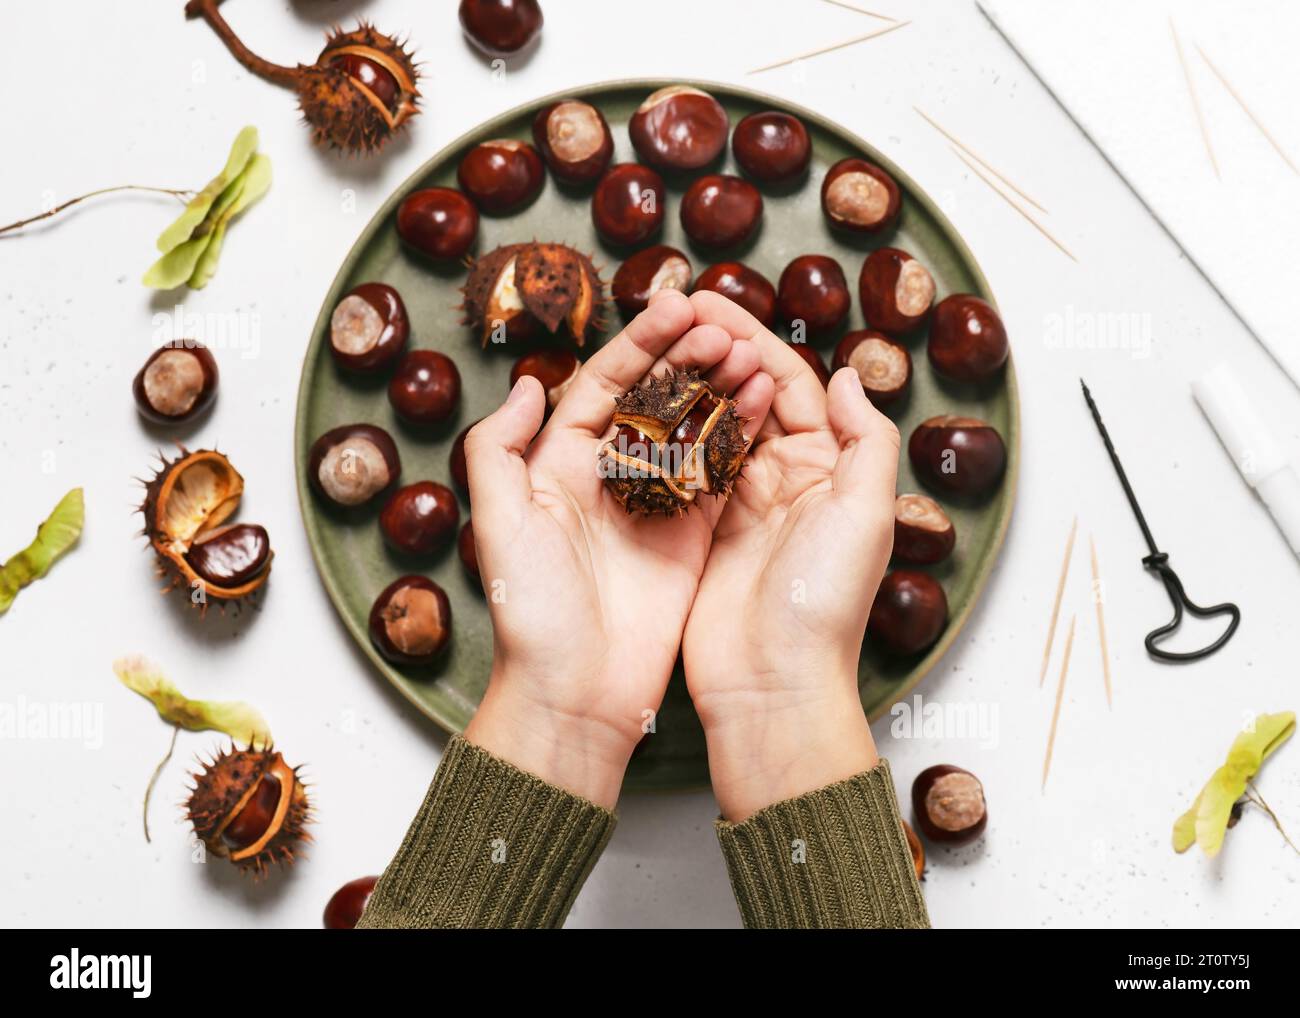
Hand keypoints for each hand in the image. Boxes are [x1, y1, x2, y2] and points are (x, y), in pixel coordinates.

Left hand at [463, 291, 773, 807]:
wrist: (577, 695)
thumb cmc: (532, 611)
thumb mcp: (500, 523)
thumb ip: (499, 449)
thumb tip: (527, 385)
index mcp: (559, 464)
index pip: (604, 385)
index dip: (641, 343)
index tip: (679, 307)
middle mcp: (608, 476)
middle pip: (654, 398)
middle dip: (688, 356)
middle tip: (726, 324)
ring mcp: (654, 504)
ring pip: (692, 427)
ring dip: (720, 388)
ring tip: (751, 352)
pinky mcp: (691, 535)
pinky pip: (719, 474)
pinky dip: (741, 437)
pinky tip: (764, 403)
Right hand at [682, 291, 899, 821]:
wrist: (773, 684)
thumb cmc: (824, 602)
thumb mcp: (865, 514)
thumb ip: (865, 439)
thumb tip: (846, 375)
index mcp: (828, 469)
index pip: (792, 388)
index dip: (754, 342)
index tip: (712, 305)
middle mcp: (785, 480)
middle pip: (747, 397)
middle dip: (715, 351)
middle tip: (675, 310)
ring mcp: (740, 505)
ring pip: (711, 425)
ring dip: (688, 383)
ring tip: (654, 342)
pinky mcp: (700, 531)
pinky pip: (683, 469)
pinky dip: (666, 433)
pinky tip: (639, 402)